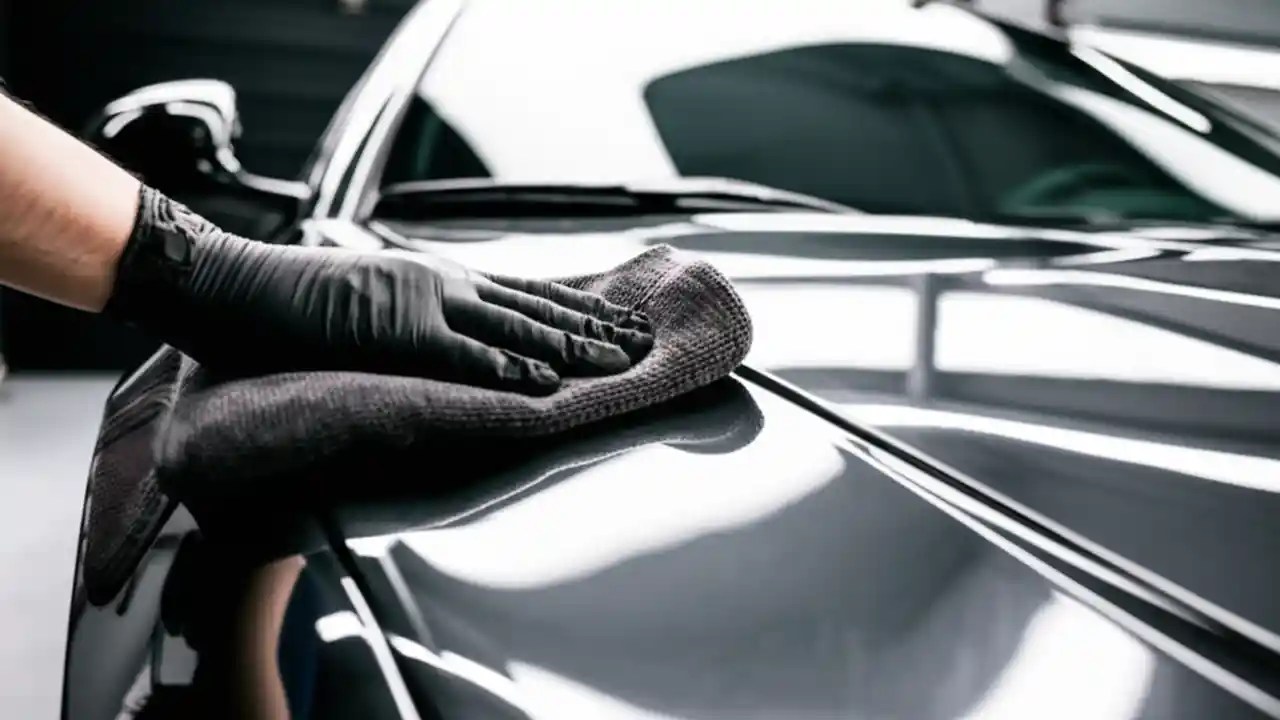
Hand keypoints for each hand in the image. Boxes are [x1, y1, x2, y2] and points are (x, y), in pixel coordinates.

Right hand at [105, 187, 652, 393]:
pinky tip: (546, 380)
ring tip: (620, 359)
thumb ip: (410, 320)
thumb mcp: (366, 305)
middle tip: (644, 338)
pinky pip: (462, 352)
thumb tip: (438, 340)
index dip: (572, 306)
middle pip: (534, 302)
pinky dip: (508, 365)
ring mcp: (420, 302)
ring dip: (571, 343)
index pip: (521, 291)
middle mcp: (439, 281)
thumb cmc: (290, 303)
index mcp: (434, 277)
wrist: (230, 285)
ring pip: (514, 323)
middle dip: (593, 323)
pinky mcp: (394, 330)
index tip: (615, 318)